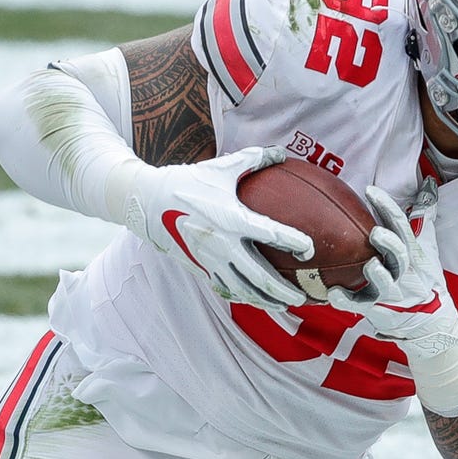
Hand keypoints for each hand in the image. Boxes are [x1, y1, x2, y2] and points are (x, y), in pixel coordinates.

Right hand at [120, 144, 311, 309]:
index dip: (293, 242)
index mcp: (231, 218)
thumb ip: (253, 159)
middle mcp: (222, 244)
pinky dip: (243, 297)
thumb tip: (282, 151)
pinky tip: (256, 300)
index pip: (270, 233)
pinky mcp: (200, 267)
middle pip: (259, 276)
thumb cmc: (187, 182)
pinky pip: (225, 289)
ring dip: (265, 301)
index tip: (310, 249)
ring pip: (243, 289)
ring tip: (284, 306)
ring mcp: (210, 260)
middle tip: (303, 298)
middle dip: (282, 291)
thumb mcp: (221, 167)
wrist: (147, 203)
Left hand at [336, 183, 457, 415]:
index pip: (401, 226)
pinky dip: (346, 301)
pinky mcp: (377, 309)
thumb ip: (423, 216)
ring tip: (370, 266)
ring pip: (384, 283)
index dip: (387, 208)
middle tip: (375, 233)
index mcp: (411, 252)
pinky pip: (360, 306)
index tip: (370, 191)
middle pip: (398, 255)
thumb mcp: (427, 246)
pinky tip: (332, 294)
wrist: (431, 322)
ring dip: (376, 275)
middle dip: (389, 244)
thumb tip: (429, 185)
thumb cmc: (423, 278)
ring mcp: (391, 291)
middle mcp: (402, 271)